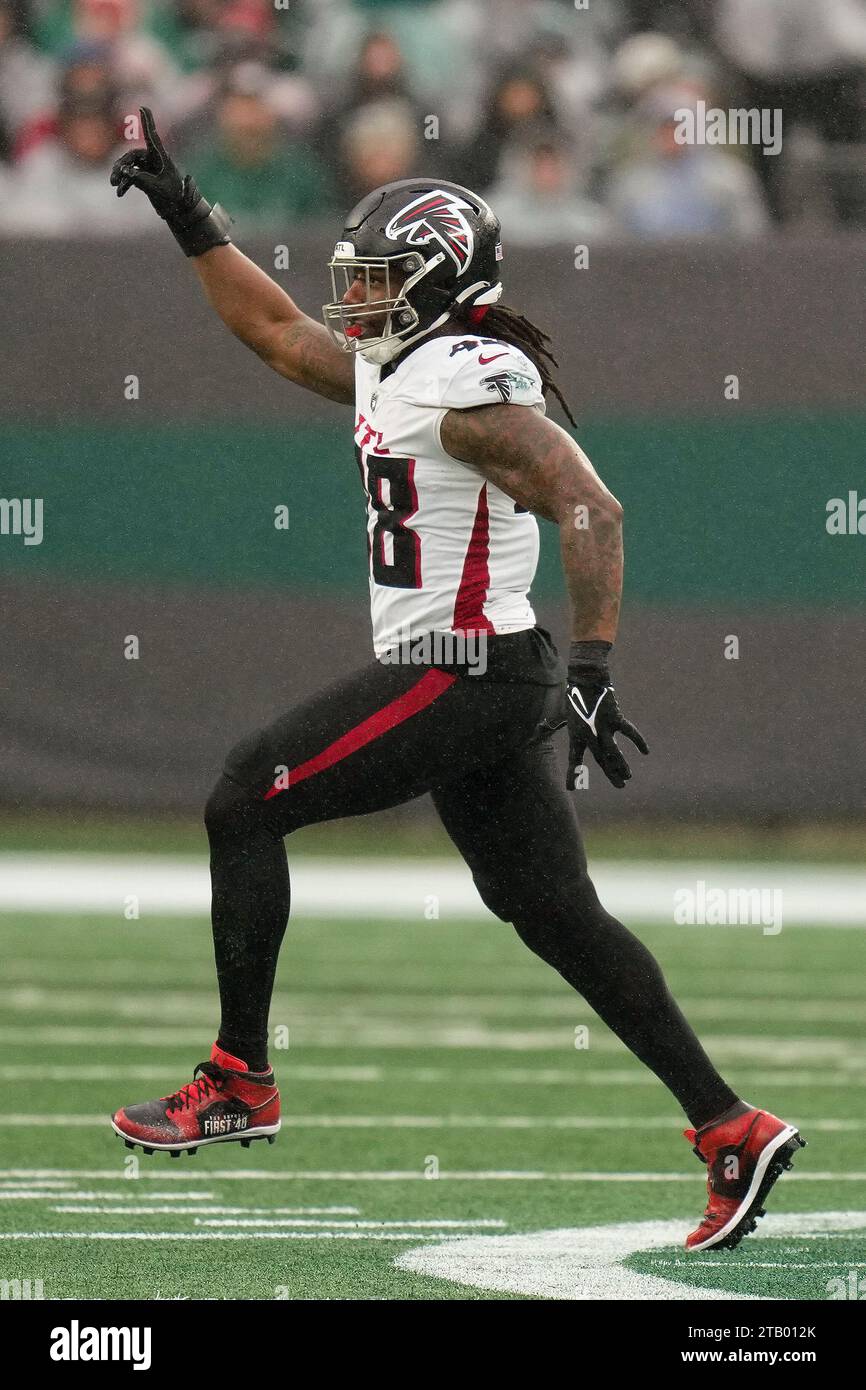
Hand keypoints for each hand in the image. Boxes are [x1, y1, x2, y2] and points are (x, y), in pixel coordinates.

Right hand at [110, 107, 190, 217]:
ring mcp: (148, 169)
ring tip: (114, 184)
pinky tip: (120, 193)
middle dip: (121, 165)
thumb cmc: (173, 197)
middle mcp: (153, 160)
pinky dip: (125, 184)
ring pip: (129, 166)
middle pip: (132, 156)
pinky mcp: (145, 178)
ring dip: (120, 175)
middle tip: (114, 177)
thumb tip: (124, 172)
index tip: (143, 107)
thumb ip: (140, 179)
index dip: (147, 121)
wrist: (180, 211)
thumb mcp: (156, 188)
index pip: (152, 136)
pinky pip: (131, 177)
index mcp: (161, 157)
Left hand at [566, 642, 647, 789]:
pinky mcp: (615, 718)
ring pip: (614, 752)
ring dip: (622, 766)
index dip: (572, 774)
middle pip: (602, 760)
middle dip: (611, 775)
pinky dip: (638, 741)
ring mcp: (602, 727)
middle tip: (621, 786)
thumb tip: (556, 735)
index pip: (574, 759)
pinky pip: (629, 732)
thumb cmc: (576, 694)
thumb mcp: (567, 714)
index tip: (571, 788)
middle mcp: (589, 734)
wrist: (586, 677)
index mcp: (576, 734)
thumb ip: (566, 727)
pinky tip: (645, 751)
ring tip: (628, 776)